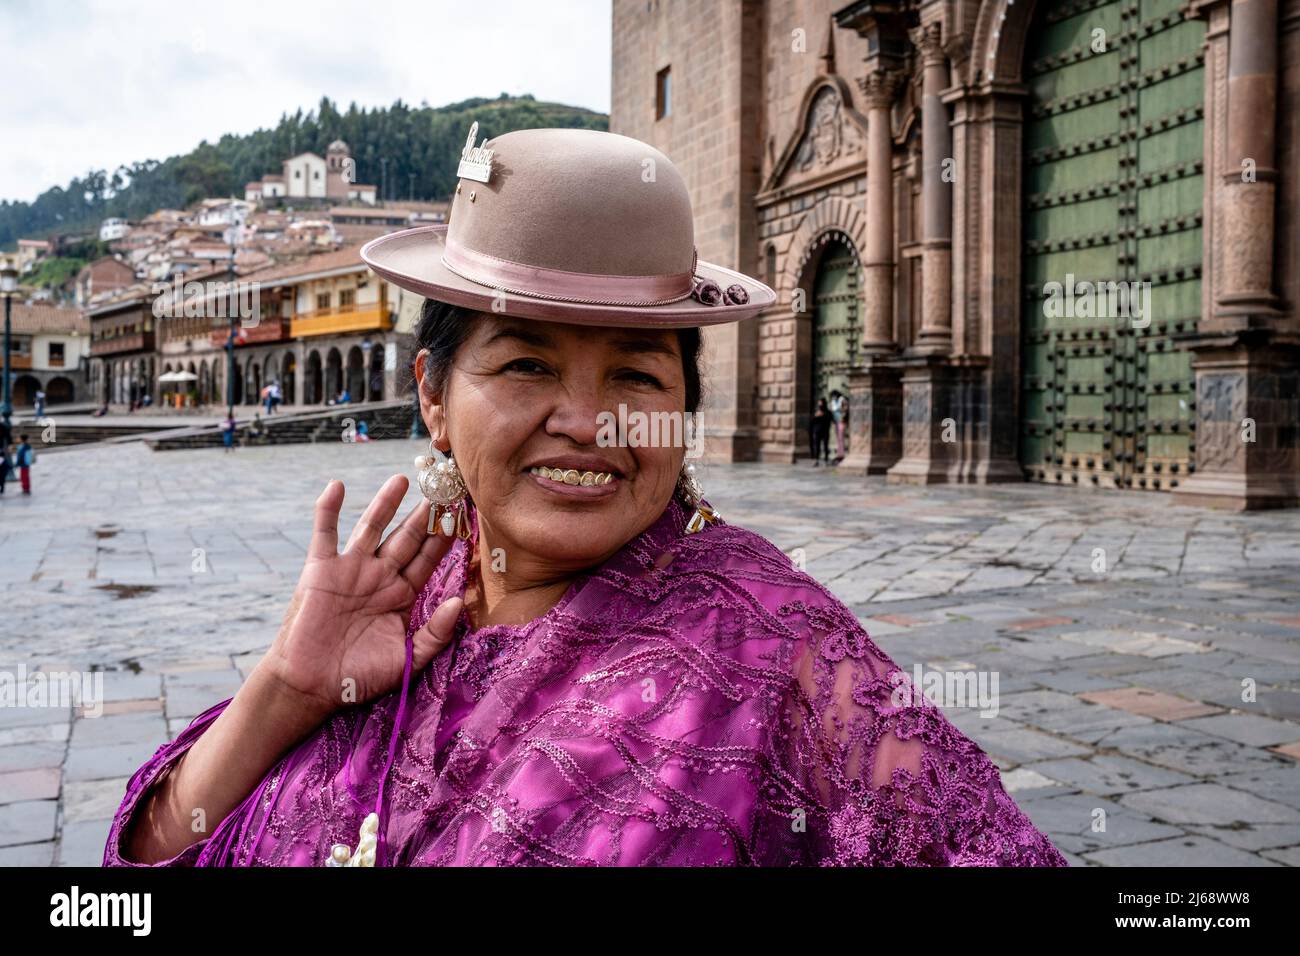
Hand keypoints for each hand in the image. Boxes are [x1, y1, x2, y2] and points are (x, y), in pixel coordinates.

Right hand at [256, 475, 462, 718]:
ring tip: (403, 478)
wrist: (310, 686)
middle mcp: (380, 576)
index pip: (429, 558)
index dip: (446, 536)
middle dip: (425, 513)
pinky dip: (328, 509)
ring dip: (386, 502)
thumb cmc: (359, 678)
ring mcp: (351, 569)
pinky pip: (325, 532)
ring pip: (372, 526)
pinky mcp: (321, 569)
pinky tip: (337, 486)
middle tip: (444, 485)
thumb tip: (458, 603)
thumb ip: (435, 634)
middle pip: (407, 536)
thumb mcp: (407, 660)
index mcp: (403, 595)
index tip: (464, 512)